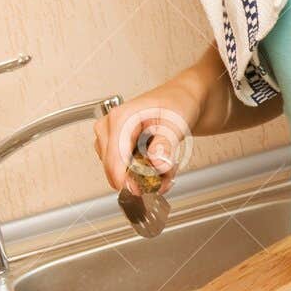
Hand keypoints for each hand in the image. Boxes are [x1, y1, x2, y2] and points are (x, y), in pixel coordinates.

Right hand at [93, 76, 203, 195]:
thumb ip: (165, 144)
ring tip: (168, 166)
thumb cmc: (176, 103)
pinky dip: (146, 175)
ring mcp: (111, 140)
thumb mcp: (176, 122)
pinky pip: (126, 173)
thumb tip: (157, 163)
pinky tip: (161, 166)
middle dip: (144, 178)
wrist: (180, 101)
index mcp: (121, 118)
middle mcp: (110, 128)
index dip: (127, 179)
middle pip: (116, 170)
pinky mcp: (116, 149)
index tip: (142, 189)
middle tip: (168, 172)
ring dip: (147, 177)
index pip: (114, 158)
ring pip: (123, 174)